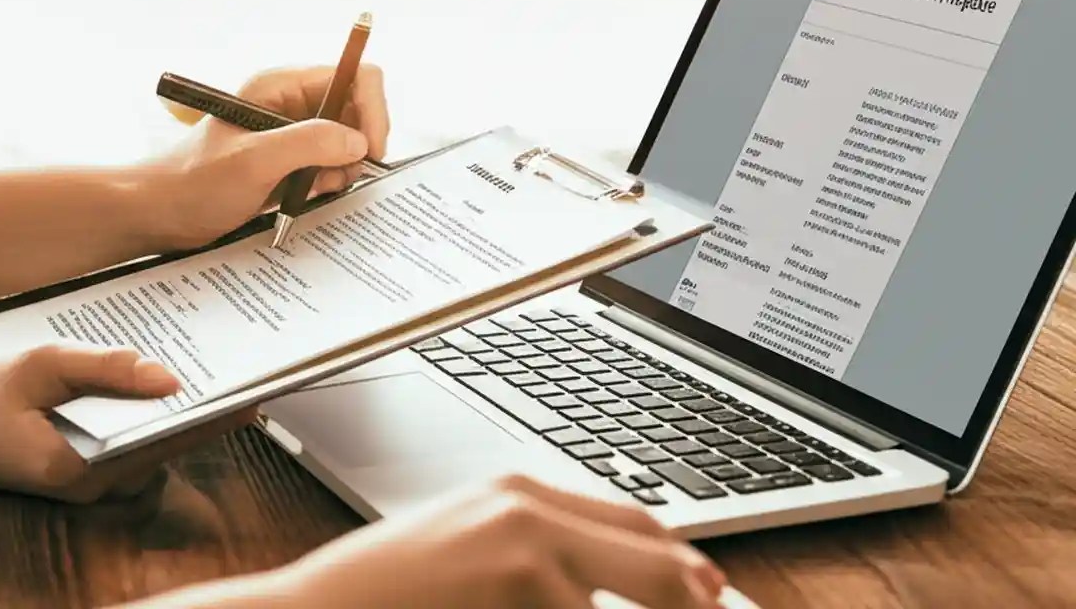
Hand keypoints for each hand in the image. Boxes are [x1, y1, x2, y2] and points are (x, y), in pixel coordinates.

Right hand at [0, 344, 254, 501]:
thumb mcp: (41, 365)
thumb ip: (104, 369)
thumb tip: (169, 377)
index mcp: (78, 468)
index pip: (161, 442)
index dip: (209, 418)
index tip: (250, 398)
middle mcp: (96, 487)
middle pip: (169, 446)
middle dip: (211, 412)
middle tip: (256, 380)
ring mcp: (99, 486)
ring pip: (160, 447)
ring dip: (191, 414)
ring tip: (230, 376)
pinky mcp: (99, 474)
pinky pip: (143, 445)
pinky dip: (163, 418)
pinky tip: (184, 388)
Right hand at [140, 475, 726, 608]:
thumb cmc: (381, 591)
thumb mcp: (467, 549)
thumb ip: (541, 552)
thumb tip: (598, 582)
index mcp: (521, 494)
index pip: (634, 521)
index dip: (680, 561)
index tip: (710, 589)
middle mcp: (530, 514)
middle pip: (658, 557)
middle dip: (691, 597)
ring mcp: (525, 557)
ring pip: (618, 606)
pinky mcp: (516, 594)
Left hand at [143, 65, 389, 250]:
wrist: (161, 213)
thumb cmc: (195, 182)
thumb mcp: (254, 161)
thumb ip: (309, 144)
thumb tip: (359, 141)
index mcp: (281, 86)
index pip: (354, 75)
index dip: (372, 109)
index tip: (370, 150)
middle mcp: (291, 102)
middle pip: (357, 107)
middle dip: (359, 143)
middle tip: (340, 175)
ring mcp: (292, 132)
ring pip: (348, 139)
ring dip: (344, 166)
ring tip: (315, 187)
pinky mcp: (291, 160)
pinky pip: (331, 163)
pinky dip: (331, 180)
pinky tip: (307, 194)